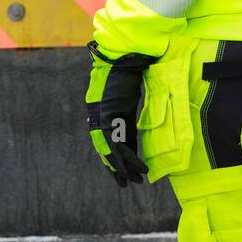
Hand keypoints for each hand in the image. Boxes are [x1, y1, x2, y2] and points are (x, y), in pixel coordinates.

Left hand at [85, 41, 158, 186]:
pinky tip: (138, 169)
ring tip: (134, 181)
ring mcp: (102, 118)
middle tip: (126, 184)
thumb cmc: (128, 70)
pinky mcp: (107, 117)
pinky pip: (118, 144)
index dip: (120, 158)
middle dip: (117, 168)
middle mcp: (101, 118)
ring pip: (112, 151)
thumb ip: (130, 111)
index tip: (127, 171)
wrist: (122, 57)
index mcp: (107, 113)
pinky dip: (128, 158)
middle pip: (108, 150)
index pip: (112, 141)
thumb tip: (140, 122)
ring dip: (123, 168)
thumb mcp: (130, 96)